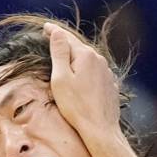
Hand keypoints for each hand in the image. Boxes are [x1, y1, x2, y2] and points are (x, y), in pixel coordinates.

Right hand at [43, 23, 121, 140]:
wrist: (100, 129)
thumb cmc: (77, 106)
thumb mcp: (61, 78)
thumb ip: (59, 53)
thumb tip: (57, 33)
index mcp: (86, 55)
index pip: (67, 38)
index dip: (54, 31)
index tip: (45, 27)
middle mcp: (99, 60)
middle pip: (79, 47)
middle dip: (66, 42)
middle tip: (53, 36)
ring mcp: (107, 73)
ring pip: (89, 59)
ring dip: (77, 56)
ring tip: (67, 53)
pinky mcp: (110, 86)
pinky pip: (96, 72)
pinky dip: (87, 69)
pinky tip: (83, 73)